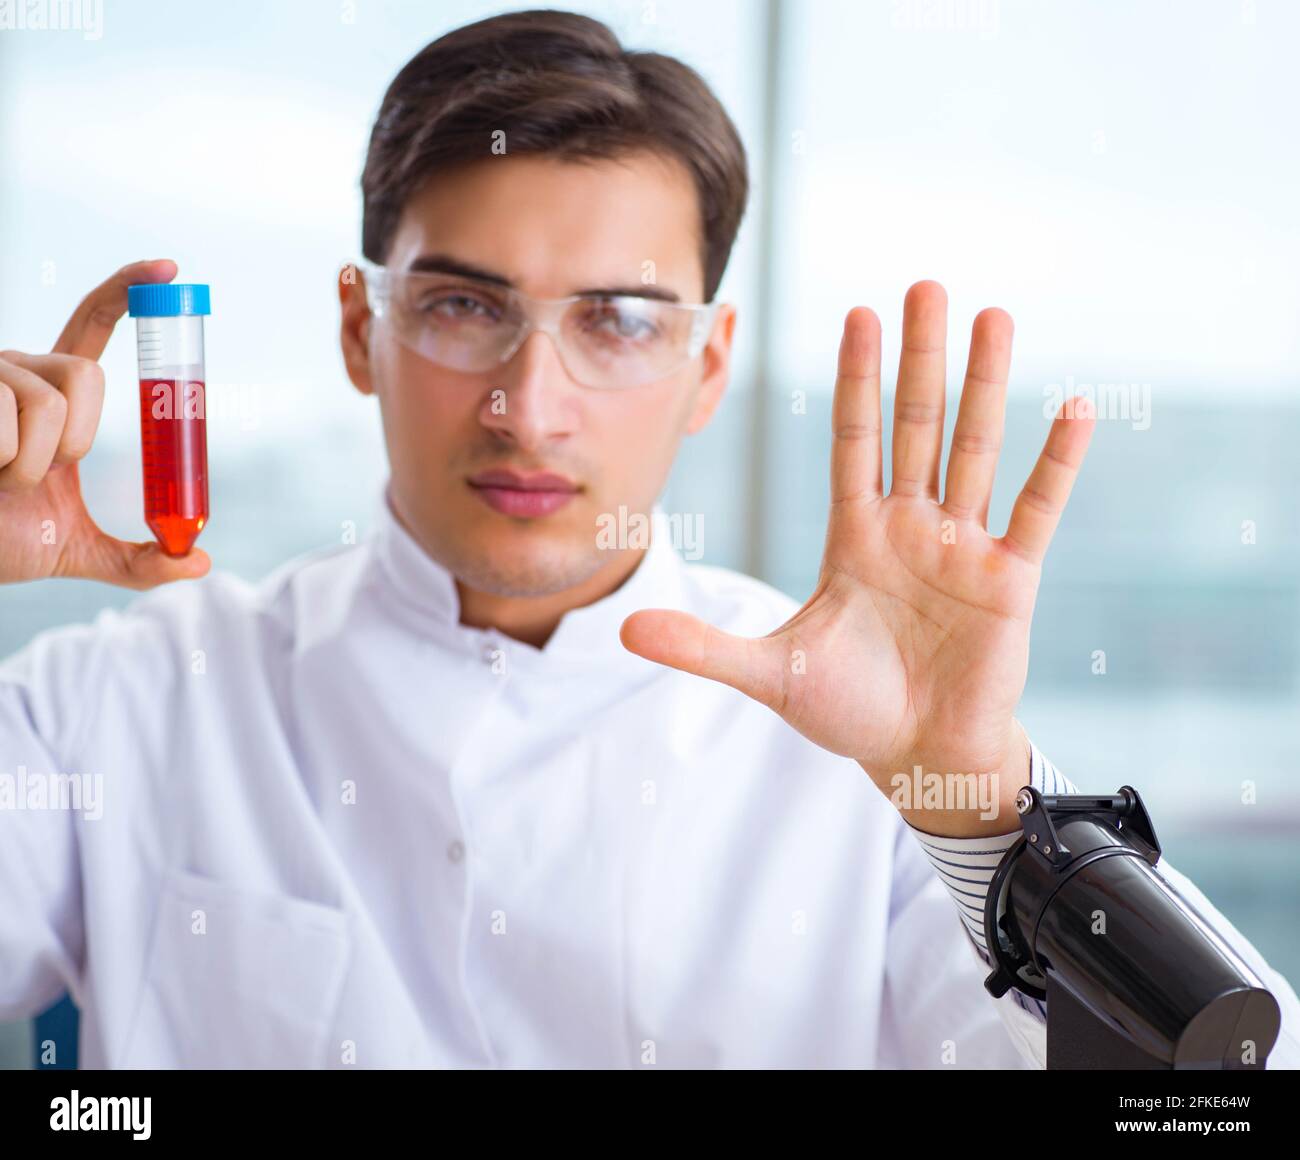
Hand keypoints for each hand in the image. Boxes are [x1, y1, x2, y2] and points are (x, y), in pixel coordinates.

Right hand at [0, 260, 210, 588]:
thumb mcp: (75, 550)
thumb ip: (138, 560)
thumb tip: (202, 565)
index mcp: (51, 391)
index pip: (92, 323)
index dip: (127, 288)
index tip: (169, 267)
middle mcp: (16, 369)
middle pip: (85, 376)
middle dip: (73, 441)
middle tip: (39, 473)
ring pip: (43, 404)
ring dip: (28, 464)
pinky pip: (2, 420)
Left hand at [620, 281, 1094, 836]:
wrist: (916, 757)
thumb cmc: (848, 710)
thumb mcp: (770, 671)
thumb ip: (703, 646)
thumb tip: (622, 626)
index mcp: (855, 535)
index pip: (854, 440)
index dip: (855, 380)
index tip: (857, 314)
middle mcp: (910, 527)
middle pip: (915, 425)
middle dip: (919, 358)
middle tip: (925, 285)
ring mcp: (962, 548)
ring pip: (974, 450)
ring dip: (984, 385)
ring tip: (994, 317)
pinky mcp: (1009, 581)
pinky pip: (1036, 511)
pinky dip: (1056, 463)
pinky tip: (1073, 407)